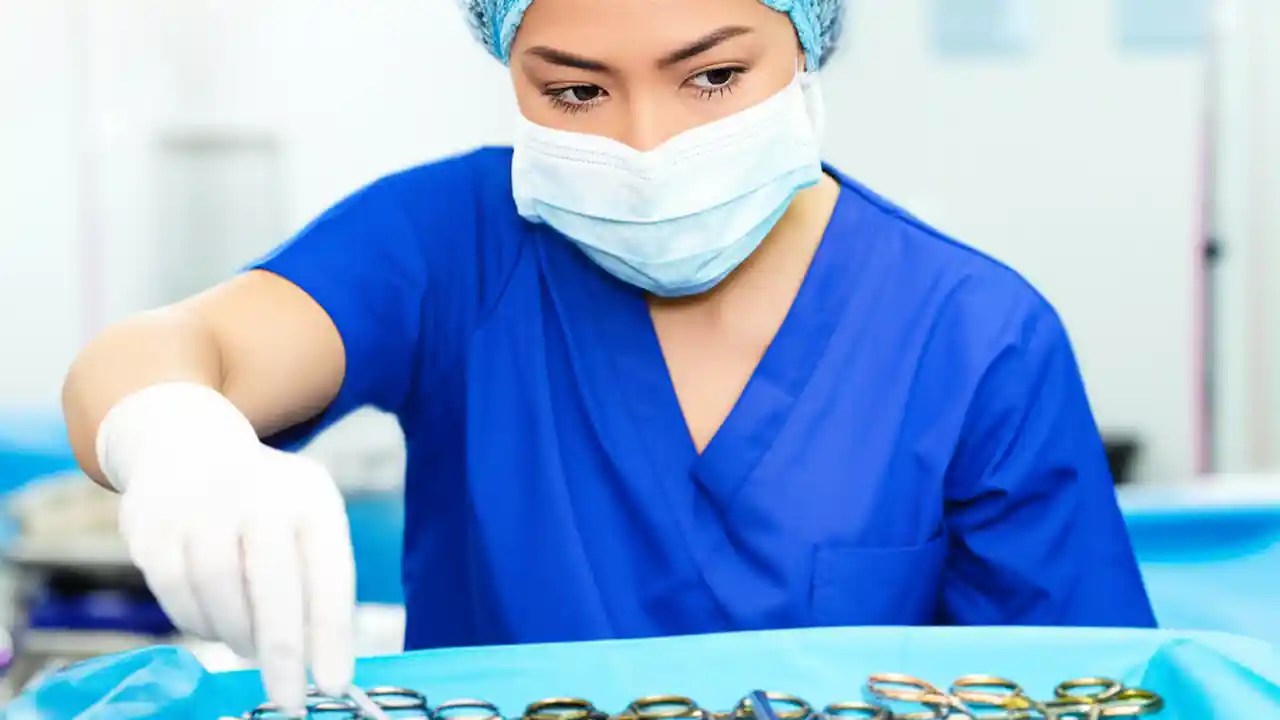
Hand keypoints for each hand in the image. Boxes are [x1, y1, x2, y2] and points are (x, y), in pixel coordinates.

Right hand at [97, 383, 354, 712]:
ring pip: (219, 593)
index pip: (328, 571)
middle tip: (289, 701)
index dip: (331, 633)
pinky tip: (215, 624)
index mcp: (310, 496)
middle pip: (271, 583)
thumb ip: (317, 583)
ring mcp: (199, 504)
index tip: (335, 684)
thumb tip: (324, 661)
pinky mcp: (152, 524)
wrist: (187, 445)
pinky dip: (198, 622)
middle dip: (283, 652)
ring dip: (237, 635)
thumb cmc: (266, 503)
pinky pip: (176, 593)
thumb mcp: (306, 522)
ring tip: (250, 646)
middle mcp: (257, 493)